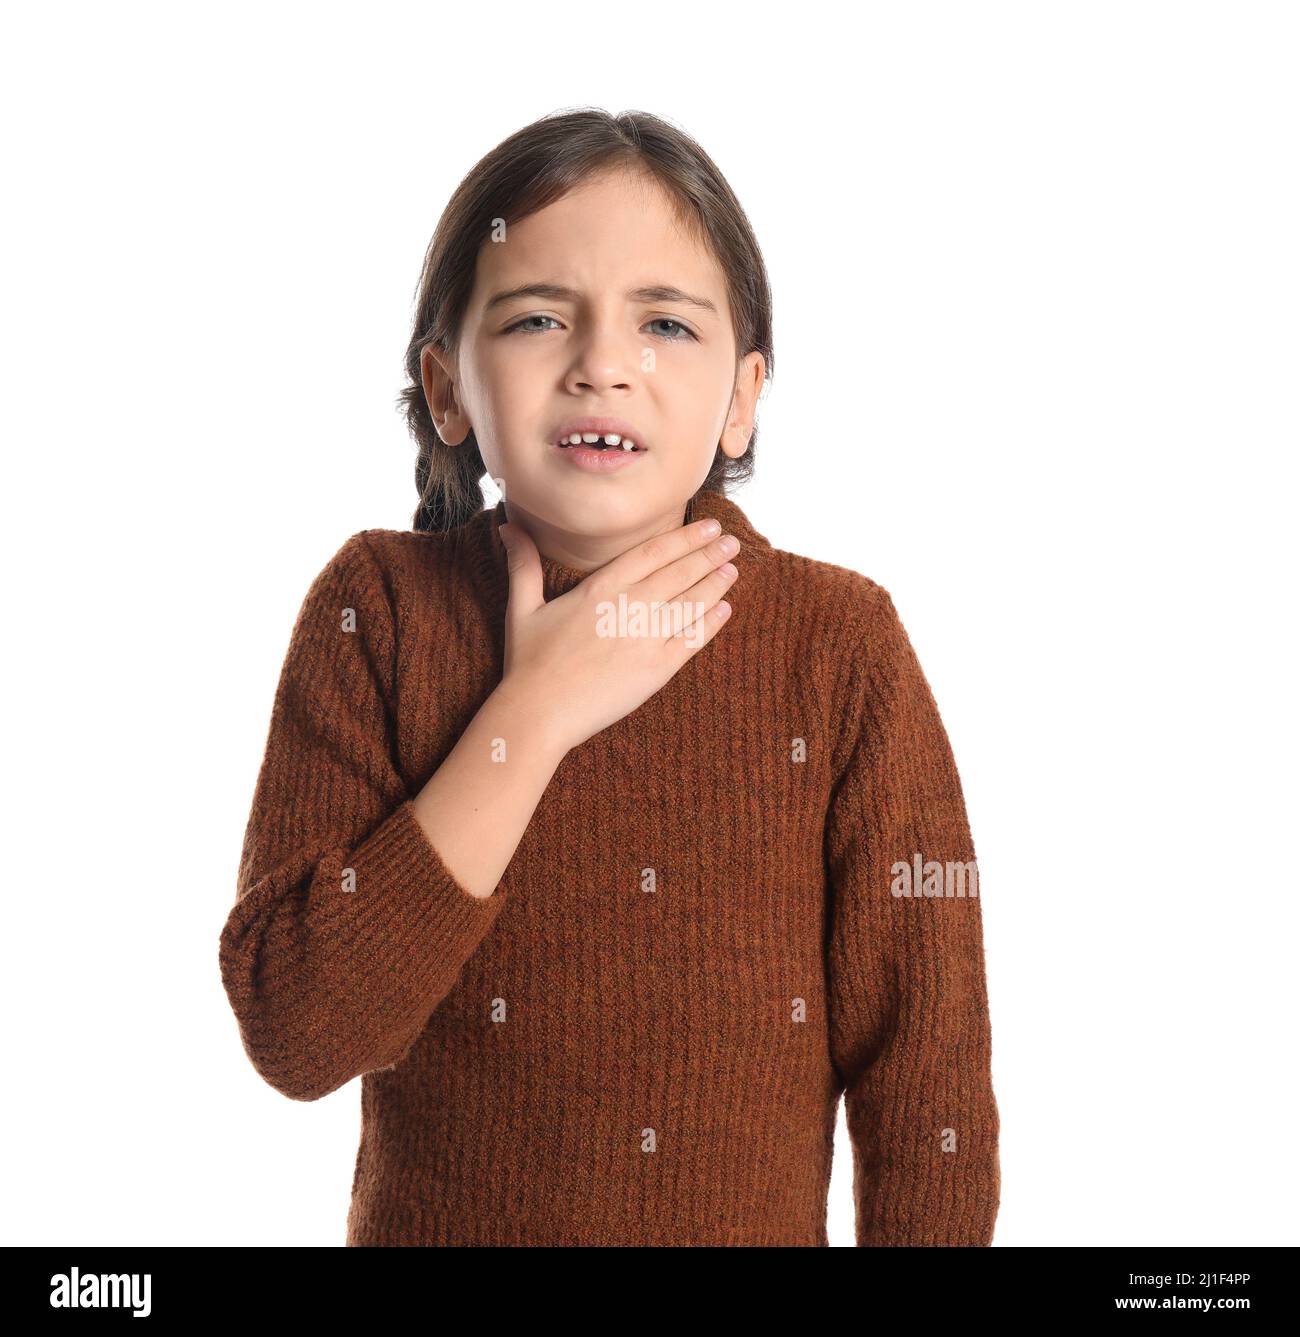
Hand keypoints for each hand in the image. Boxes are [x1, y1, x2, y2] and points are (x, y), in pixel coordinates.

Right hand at [494, 515, 739, 752]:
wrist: (540, 712)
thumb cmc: (528, 661)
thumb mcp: (521, 606)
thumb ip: (523, 563)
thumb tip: (508, 524)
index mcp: (600, 588)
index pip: (653, 552)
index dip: (685, 537)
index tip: (708, 526)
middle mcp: (628, 607)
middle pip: (679, 572)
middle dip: (708, 554)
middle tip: (731, 541)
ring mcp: (645, 638)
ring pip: (691, 602)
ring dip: (715, 582)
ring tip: (732, 568)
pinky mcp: (656, 670)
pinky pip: (692, 639)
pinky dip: (711, 622)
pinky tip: (725, 609)